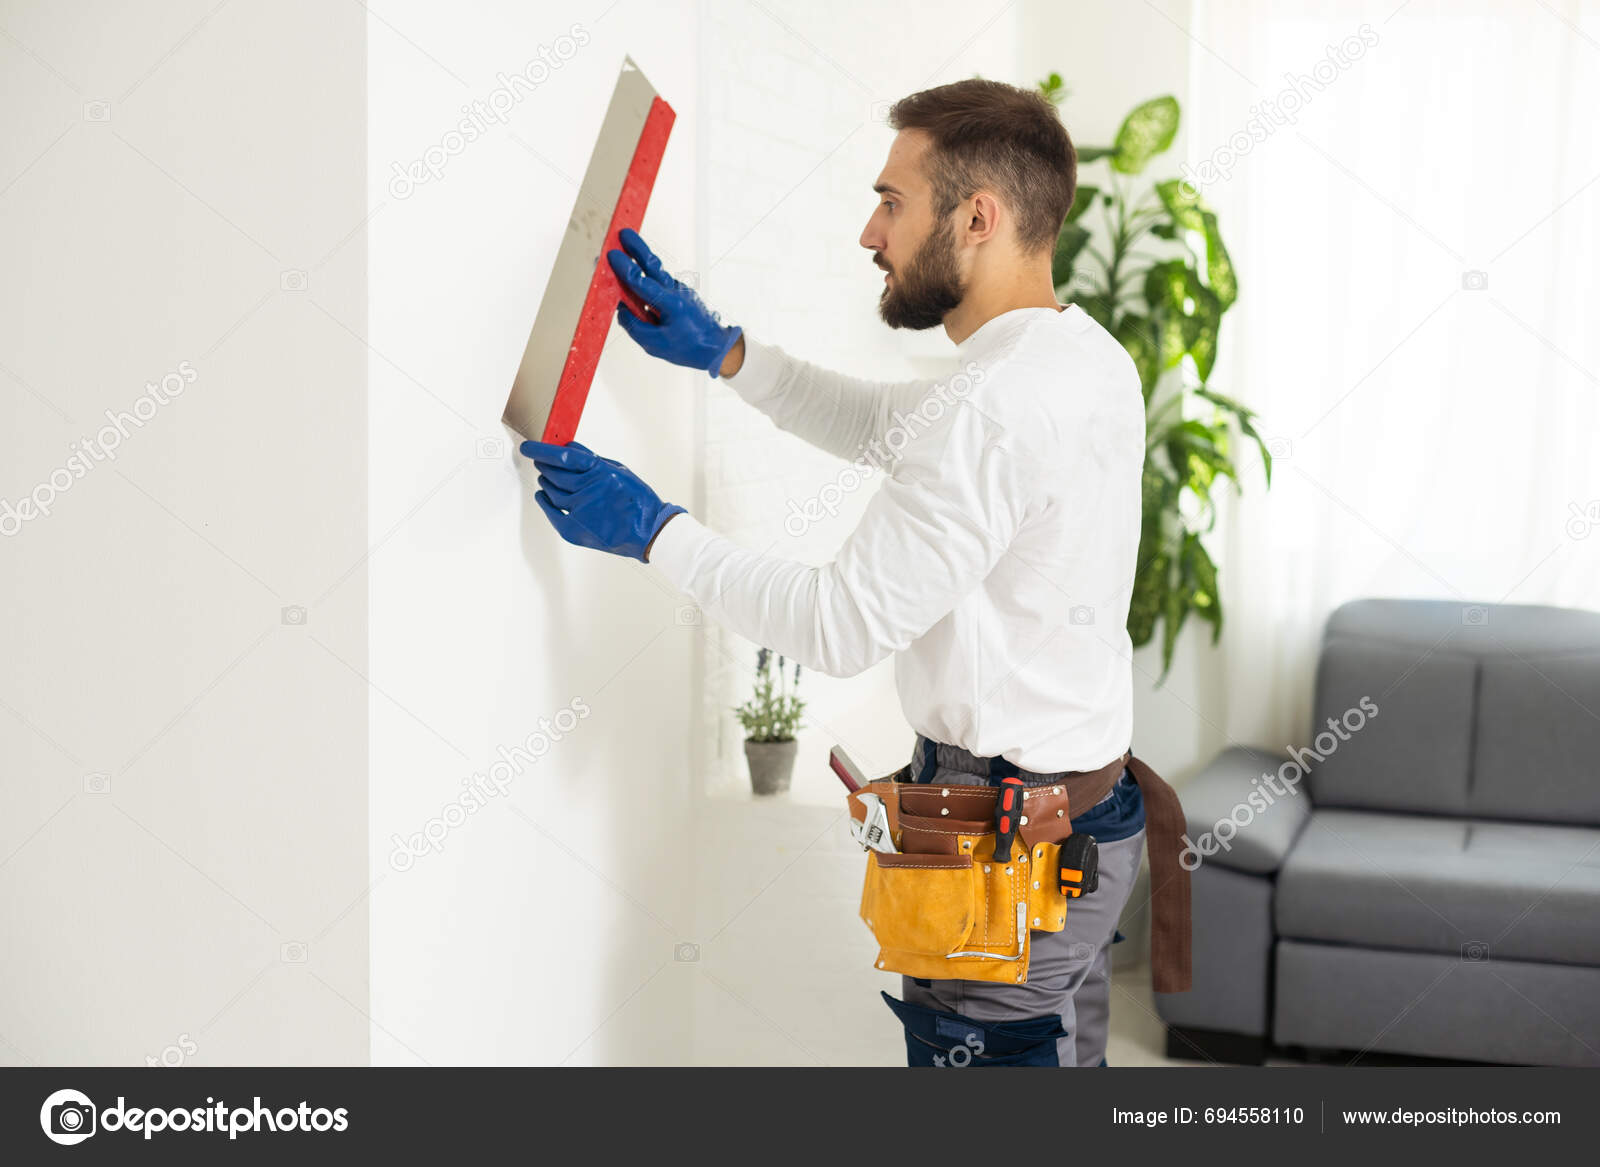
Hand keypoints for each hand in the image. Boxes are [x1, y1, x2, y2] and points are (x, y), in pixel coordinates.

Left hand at [520, 439, 684, 562]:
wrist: (648, 531)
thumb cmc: (637, 500)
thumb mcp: (620, 471)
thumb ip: (593, 459)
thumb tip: (569, 447)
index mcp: (601, 473)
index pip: (563, 457)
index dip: (542, 450)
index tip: (529, 447)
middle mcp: (589, 490)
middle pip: (554, 474)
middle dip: (543, 465)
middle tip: (539, 461)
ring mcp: (580, 511)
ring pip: (552, 492)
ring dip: (545, 482)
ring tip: (545, 477)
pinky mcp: (575, 529)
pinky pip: (552, 512)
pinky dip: (544, 502)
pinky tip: (542, 495)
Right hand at [608, 228, 742, 376]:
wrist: (717, 347)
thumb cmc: (689, 348)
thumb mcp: (655, 345)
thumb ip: (633, 326)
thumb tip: (621, 309)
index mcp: (669, 303)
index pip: (641, 281)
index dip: (624, 267)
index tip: (610, 254)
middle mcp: (675, 291)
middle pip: (652, 264)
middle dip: (636, 246)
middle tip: (622, 232)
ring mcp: (679, 290)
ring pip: (656, 271)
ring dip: (640, 258)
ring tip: (626, 246)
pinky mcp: (679, 293)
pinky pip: (658, 285)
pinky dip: (646, 280)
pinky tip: (637, 281)